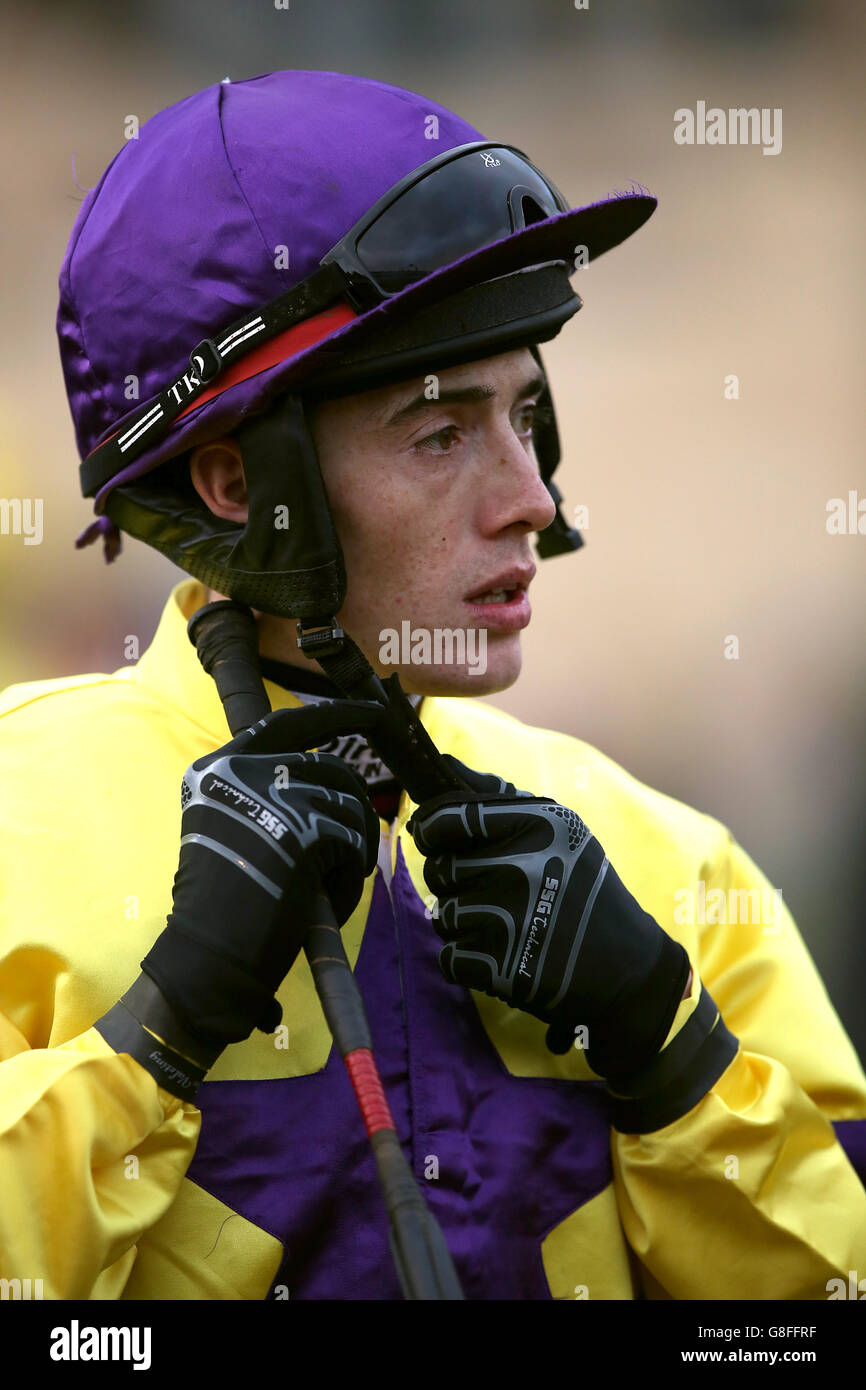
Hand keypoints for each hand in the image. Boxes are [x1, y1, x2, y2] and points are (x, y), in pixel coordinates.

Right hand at [137, 710, 378, 1064]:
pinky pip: (353, 844)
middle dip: (352, 812)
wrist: (209, 957)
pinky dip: (348, 879)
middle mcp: (239, 772)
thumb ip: (264, 796)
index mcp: (217, 770)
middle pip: (329, 768)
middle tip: (351, 853)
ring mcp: (271, 797)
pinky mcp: (302, 830)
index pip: (285, 725)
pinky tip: (321, 902)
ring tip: (327, 886)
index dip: (334, 716)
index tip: (372, 712)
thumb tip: (328, 781)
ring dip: (352, 850)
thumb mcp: (229, 831)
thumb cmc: (222, 908)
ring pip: (349, 806)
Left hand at [408, 756, 689, 1079]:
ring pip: (442, 914)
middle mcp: (522, 866)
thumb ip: (497, 795)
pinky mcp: (502, 967)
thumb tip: (444, 763)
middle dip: (456, 881)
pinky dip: (469, 960)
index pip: (445, 819)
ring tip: (507, 922)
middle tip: (493, 888)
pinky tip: (504, 954)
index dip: (430, 830)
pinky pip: (449, 957)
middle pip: (439, 869)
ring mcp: (511, 919)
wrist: (629, 966)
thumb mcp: (558, 826)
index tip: (435, 838)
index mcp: (536, 823)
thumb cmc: (584, 887)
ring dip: (464, 922)